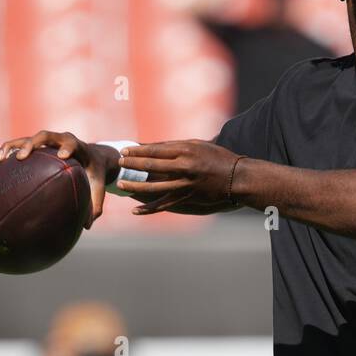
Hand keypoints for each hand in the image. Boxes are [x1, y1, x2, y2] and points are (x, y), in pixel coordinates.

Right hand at [0, 130, 115, 226]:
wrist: (91, 156)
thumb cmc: (94, 173)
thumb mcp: (98, 188)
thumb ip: (95, 205)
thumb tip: (87, 226)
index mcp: (77, 146)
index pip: (71, 143)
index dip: (67, 147)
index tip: (63, 156)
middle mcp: (59, 139)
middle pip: (43, 136)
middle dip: (32, 144)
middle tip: (22, 157)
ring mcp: (44, 141)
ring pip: (25, 139)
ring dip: (11, 147)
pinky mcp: (34, 146)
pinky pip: (16, 146)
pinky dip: (5, 152)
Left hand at [114, 140, 241, 213]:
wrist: (237, 177)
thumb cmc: (218, 157)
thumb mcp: (198, 145)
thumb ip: (177, 146)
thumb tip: (154, 147)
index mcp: (186, 150)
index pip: (156, 149)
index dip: (138, 151)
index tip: (125, 150)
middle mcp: (184, 166)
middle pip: (152, 165)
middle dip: (133, 164)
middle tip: (119, 163)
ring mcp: (185, 184)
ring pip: (154, 187)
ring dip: (136, 186)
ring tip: (121, 185)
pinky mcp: (188, 198)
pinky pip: (164, 205)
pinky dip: (149, 209)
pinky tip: (135, 211)